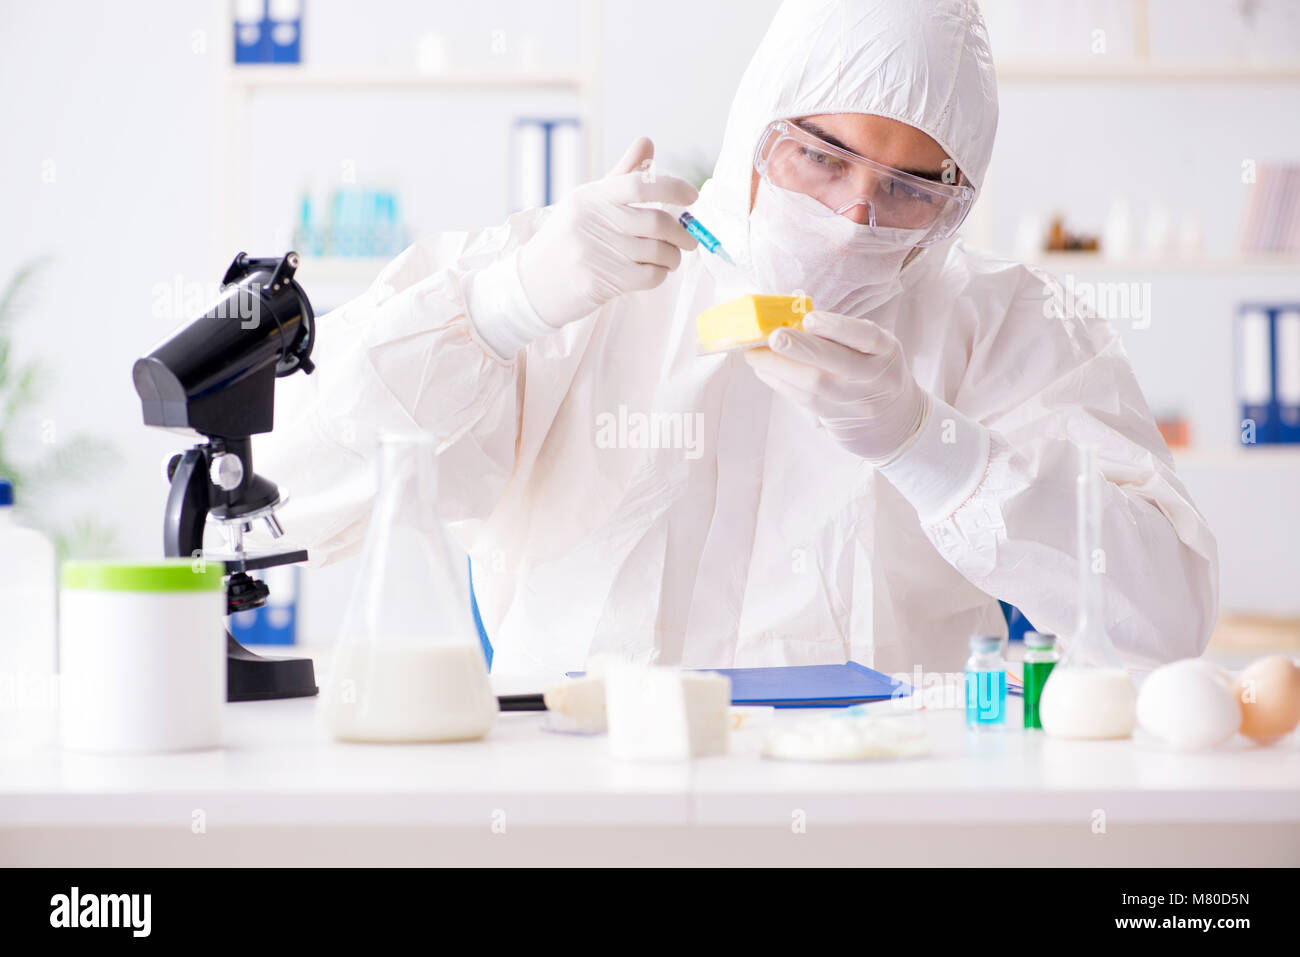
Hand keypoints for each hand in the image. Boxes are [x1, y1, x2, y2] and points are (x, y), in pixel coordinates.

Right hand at [516, 137, 699, 327]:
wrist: (531, 285)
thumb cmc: (566, 240)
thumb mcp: (587, 204)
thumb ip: (621, 176)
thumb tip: (647, 142)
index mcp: (590, 197)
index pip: (639, 184)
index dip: (672, 188)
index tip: (691, 197)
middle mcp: (591, 221)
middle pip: (655, 222)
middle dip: (681, 232)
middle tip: (689, 239)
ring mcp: (594, 252)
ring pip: (656, 252)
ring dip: (672, 257)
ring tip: (671, 257)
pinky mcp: (598, 282)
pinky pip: (648, 277)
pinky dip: (660, 275)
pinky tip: (654, 272)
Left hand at [745, 311, 928, 462]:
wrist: (892, 418)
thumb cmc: (873, 367)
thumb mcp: (873, 347)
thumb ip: (842, 334)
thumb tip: (791, 319)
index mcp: (886, 350)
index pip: (866, 337)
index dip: (837, 327)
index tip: (809, 319)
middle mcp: (874, 377)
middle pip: (836, 364)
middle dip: (800, 349)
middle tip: (772, 337)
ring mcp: (855, 400)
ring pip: (814, 384)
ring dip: (778, 366)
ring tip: (754, 352)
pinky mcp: (835, 416)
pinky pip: (803, 398)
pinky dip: (779, 381)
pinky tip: (763, 369)